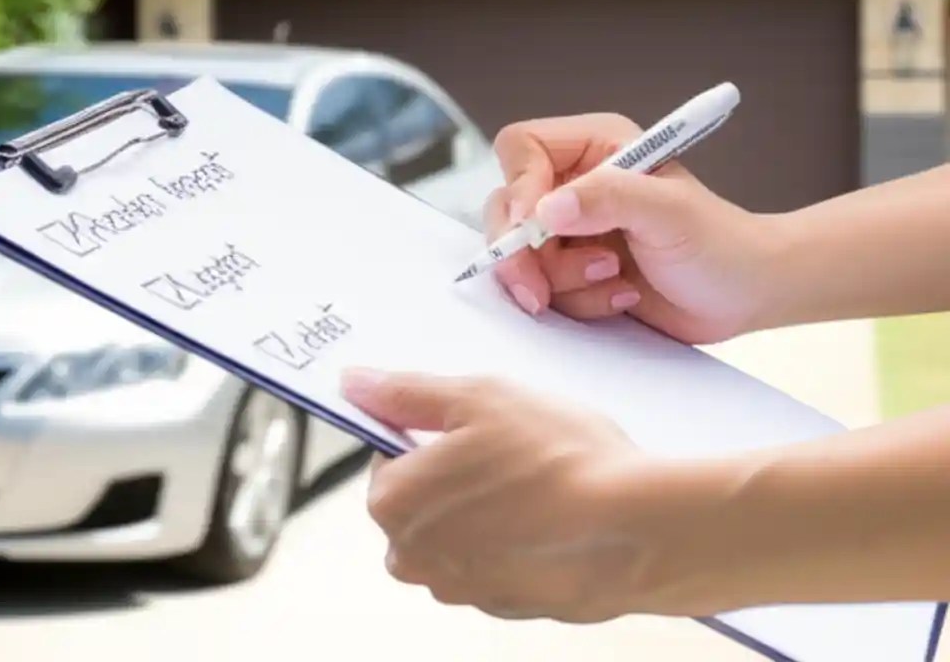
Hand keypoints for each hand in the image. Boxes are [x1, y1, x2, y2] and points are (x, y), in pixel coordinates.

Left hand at [342, 368, 676, 623]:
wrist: (634, 529)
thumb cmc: (555, 460)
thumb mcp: (476, 397)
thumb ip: (407, 392)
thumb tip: (356, 383)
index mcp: (393, 502)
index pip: (388, 456)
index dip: (430, 433)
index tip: (467, 423)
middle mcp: (415, 556)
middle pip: (422, 501)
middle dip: (456, 475)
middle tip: (509, 448)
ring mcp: (462, 588)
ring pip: (461, 535)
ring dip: (488, 510)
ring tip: (539, 481)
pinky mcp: (508, 607)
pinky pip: (500, 563)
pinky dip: (519, 542)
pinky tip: (556, 516)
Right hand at [486, 114, 785, 343]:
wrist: (746, 293)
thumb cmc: (720, 243)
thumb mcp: (668, 213)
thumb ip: (608, 198)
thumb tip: (545, 210)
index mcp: (595, 148)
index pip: (521, 149)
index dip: (520, 187)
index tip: (535, 227)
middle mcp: (574, 185)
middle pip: (506, 209)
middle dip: (523, 254)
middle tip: (539, 289)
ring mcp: (570, 232)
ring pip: (520, 257)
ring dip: (563, 281)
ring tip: (615, 280)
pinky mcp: (572, 272)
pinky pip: (544, 289)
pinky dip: (578, 302)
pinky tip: (621, 296)